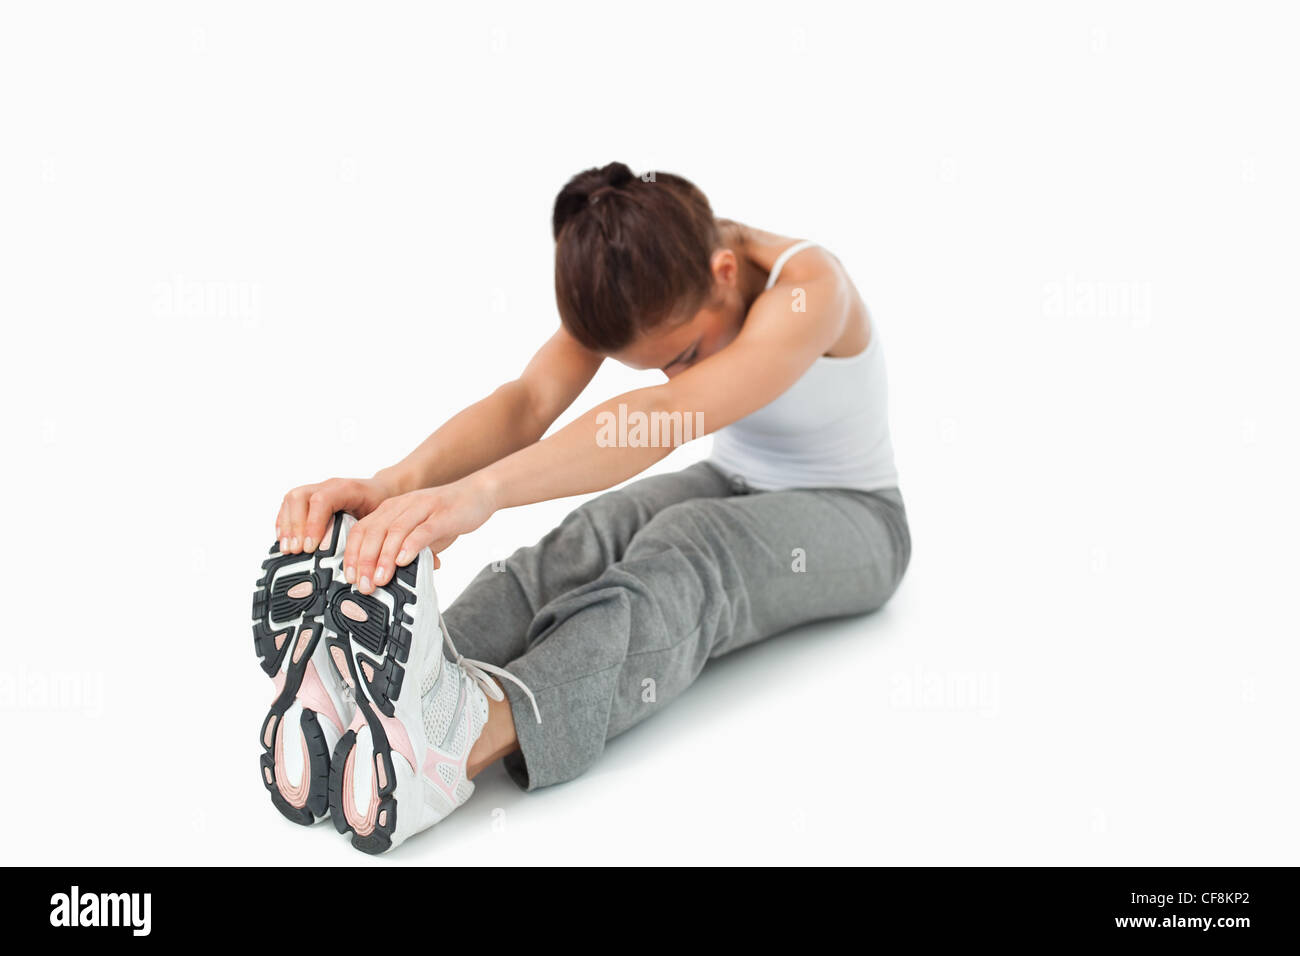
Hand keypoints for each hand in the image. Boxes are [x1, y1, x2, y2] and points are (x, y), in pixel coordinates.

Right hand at [275, 476, 394, 553]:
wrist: (382, 490)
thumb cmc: (380, 505)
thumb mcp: (377, 518)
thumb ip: (362, 534)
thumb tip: (350, 558)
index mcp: (347, 489)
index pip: (322, 501)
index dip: (312, 524)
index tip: (309, 547)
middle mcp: (328, 486)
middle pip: (300, 497)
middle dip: (295, 527)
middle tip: (296, 550)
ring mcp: (317, 488)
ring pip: (292, 499)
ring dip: (287, 526)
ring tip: (287, 549)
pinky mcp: (309, 496)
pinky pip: (289, 505)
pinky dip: (284, 522)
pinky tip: (284, 539)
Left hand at [343, 477, 496, 592]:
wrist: (478, 493)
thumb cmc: (446, 515)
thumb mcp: (418, 532)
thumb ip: (403, 551)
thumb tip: (389, 578)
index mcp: (391, 509)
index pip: (361, 529)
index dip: (352, 554)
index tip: (349, 577)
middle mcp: (403, 505)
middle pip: (374, 531)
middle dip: (365, 561)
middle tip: (363, 585)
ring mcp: (423, 508)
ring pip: (395, 531)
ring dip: (384, 557)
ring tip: (380, 579)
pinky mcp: (443, 514)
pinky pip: (423, 530)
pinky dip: (411, 546)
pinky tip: (405, 562)